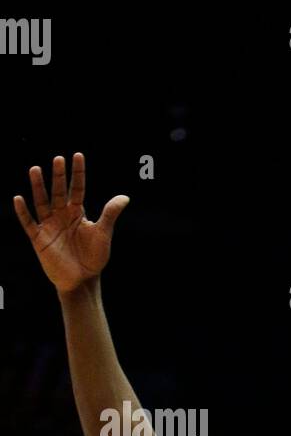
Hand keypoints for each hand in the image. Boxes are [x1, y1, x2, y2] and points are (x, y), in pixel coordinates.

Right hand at [14, 153, 128, 293]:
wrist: (83, 280)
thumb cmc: (94, 258)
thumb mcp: (103, 234)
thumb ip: (110, 214)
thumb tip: (125, 197)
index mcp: (76, 213)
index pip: (77, 188)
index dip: (77, 173)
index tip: (78, 155)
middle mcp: (61, 215)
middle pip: (58, 192)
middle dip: (57, 176)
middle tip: (58, 159)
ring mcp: (49, 225)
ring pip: (41, 202)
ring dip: (38, 187)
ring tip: (35, 169)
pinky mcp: (39, 238)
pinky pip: (28, 222)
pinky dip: (23, 211)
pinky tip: (19, 198)